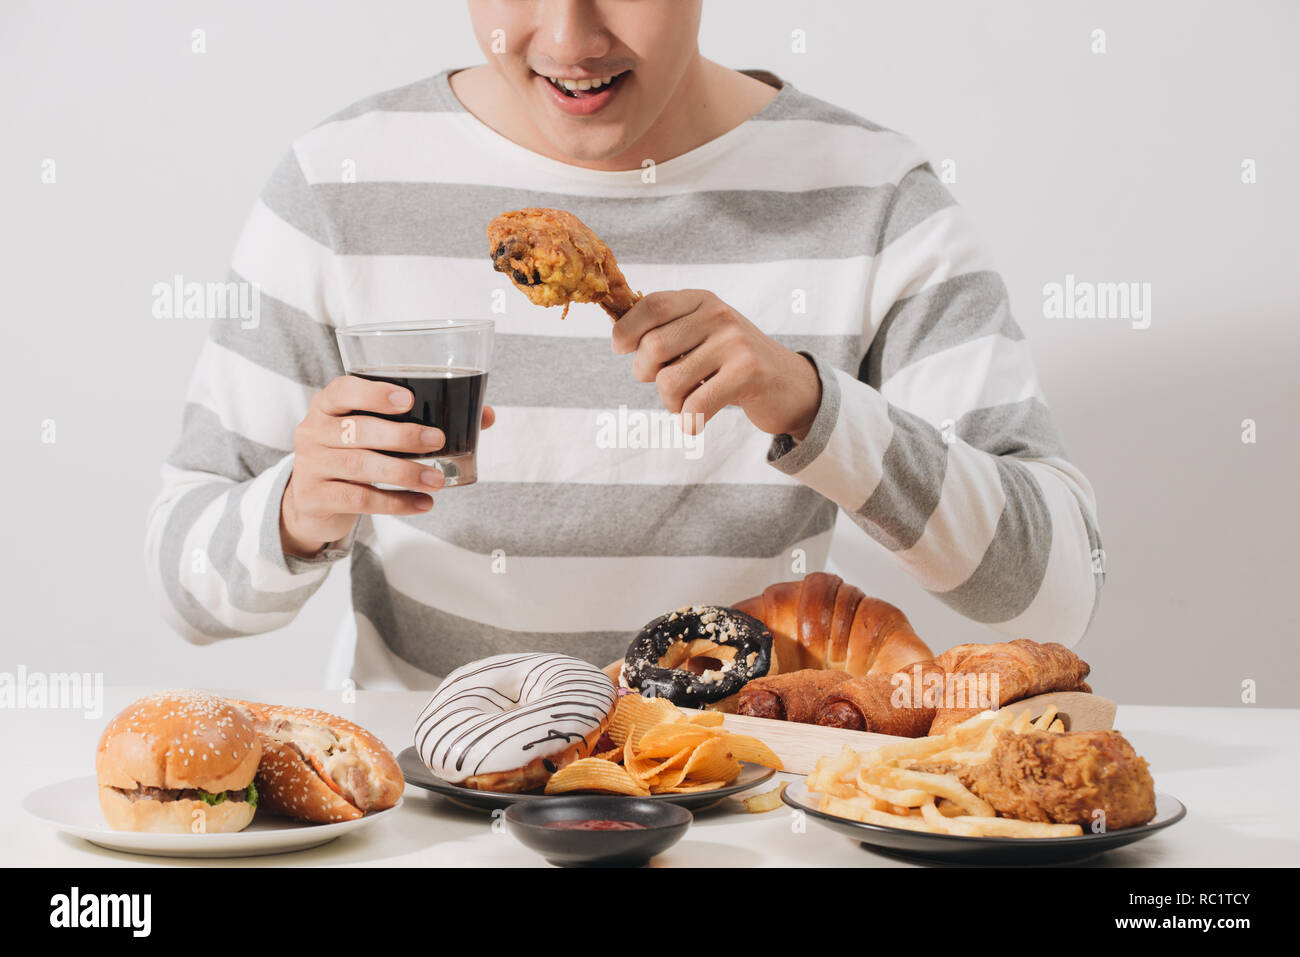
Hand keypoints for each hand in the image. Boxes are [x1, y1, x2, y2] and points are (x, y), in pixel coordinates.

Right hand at [280, 375, 495, 558]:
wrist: (312, 501)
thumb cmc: (355, 454)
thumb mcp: (376, 432)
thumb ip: (422, 420)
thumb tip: (485, 415)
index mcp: (328, 405)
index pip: (343, 390)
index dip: (374, 393)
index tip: (408, 399)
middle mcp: (313, 431)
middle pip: (357, 430)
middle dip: (402, 435)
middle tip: (437, 441)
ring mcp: (312, 465)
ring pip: (361, 466)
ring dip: (404, 473)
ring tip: (437, 480)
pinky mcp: (317, 497)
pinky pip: (360, 499)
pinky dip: (395, 502)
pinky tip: (422, 504)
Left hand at [610, 290, 821, 438]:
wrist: (790, 386)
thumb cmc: (734, 364)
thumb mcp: (704, 335)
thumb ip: (669, 330)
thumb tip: (618, 337)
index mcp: (703, 300)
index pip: (652, 306)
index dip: (626, 329)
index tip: (619, 348)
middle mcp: (718, 314)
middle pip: (652, 347)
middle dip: (646, 375)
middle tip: (666, 385)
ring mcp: (734, 342)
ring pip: (669, 382)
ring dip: (671, 404)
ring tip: (688, 403)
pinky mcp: (746, 373)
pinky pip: (695, 406)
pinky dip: (689, 422)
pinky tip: (697, 422)